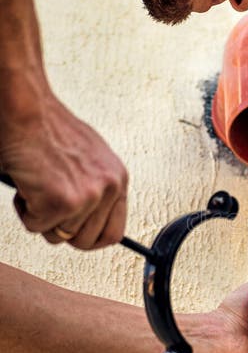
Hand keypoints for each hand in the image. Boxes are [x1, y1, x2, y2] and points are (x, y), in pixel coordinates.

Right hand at [0, 94, 127, 249]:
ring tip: (36, 186)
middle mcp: (108, 189)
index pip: (114, 232)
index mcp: (118, 179)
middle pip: (85, 241)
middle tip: (46, 205)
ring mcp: (87, 197)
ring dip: (40, 215)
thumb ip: (95, 188)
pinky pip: (36, 226)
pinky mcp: (61, 202)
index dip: (89, 237)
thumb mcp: (90, 159)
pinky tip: (27, 183)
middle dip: (60, 228)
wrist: (28, 111)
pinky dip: (24, 210)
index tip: (75, 233)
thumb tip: (89, 218)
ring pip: (58, 235)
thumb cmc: (50, 128)